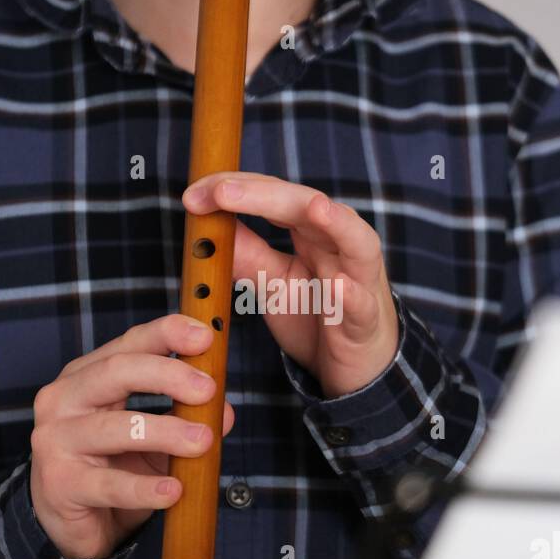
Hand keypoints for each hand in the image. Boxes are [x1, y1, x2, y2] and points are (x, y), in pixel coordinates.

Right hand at [29, 314, 234, 558]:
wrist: (71, 521)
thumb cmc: (113, 467)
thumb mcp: (155, 438)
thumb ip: (187, 419)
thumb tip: (225, 412)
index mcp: (88, 376)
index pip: (128, 344)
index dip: (166, 334)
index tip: (204, 337)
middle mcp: (65, 399)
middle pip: (116, 372)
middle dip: (168, 375)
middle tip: (208, 390)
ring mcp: (55, 440)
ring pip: (115, 428)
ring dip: (166, 432)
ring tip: (203, 441)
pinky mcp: (59, 484)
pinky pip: (108, 484)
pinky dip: (145, 487)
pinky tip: (173, 490)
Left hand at [182, 173, 398, 397]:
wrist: (356, 368)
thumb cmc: (317, 317)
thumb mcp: (274, 284)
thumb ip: (248, 255)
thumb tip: (209, 227)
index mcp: (312, 233)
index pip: (274, 196)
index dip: (235, 190)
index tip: (193, 194)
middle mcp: (340, 246)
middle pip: (309, 207)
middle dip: (266, 195)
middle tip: (223, 191)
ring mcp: (360, 282)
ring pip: (357, 244)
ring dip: (336, 224)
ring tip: (314, 208)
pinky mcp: (366, 322)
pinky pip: (363, 307)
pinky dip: (352, 296)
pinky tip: (338, 287)